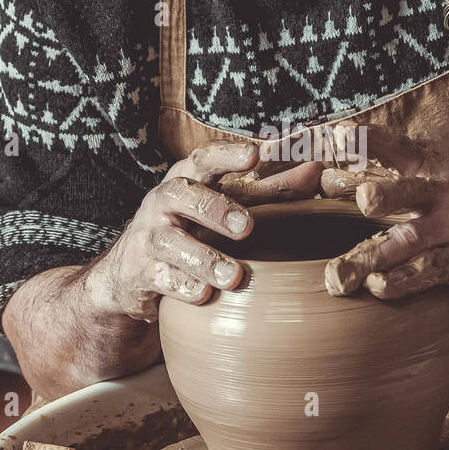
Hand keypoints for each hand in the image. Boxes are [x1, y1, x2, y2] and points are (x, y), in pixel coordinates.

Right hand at [101, 140, 322, 319]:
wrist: (133, 270)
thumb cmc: (192, 227)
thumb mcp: (226, 204)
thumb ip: (270, 190)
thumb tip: (315, 171)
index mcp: (188, 178)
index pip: (204, 158)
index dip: (228, 154)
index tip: (255, 153)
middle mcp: (163, 202)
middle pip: (182, 194)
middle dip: (214, 209)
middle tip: (246, 227)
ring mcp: (148, 237)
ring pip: (170, 242)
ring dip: (203, 259)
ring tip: (233, 277)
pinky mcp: (140, 271)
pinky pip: (160, 278)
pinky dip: (182, 287)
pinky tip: (203, 296)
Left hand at [322, 124, 448, 299]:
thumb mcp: (434, 179)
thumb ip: (385, 176)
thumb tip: (321, 176)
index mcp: (430, 165)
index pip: (395, 146)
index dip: (365, 140)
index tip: (333, 135)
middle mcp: (444, 190)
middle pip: (410, 189)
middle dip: (384, 194)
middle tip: (361, 200)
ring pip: (412, 240)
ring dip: (373, 258)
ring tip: (338, 276)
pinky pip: (429, 272)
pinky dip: (400, 282)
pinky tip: (376, 287)